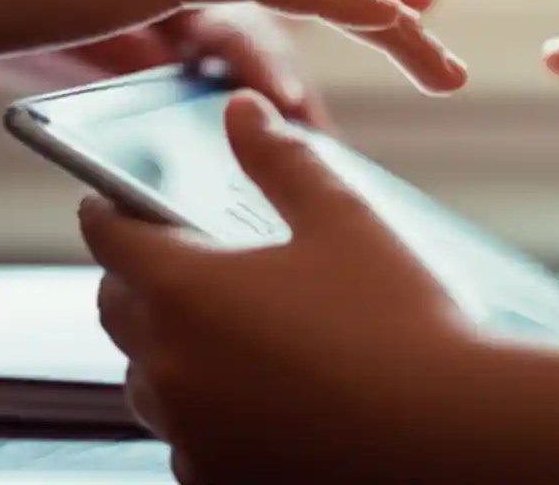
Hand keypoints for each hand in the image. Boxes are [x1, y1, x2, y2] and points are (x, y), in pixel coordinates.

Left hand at [81, 91, 467, 482]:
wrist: (449, 433)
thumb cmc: (399, 322)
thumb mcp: (344, 221)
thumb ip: (281, 158)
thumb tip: (241, 111)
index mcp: (186, 289)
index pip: (111, 236)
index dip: (110, 208)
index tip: (115, 199)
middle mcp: (169, 367)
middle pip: (119, 309)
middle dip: (139, 279)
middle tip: (184, 260)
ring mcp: (191, 432)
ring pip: (150, 380)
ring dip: (171, 349)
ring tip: (228, 330)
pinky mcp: (219, 478)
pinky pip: (188, 437)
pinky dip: (207, 411)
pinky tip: (262, 394)